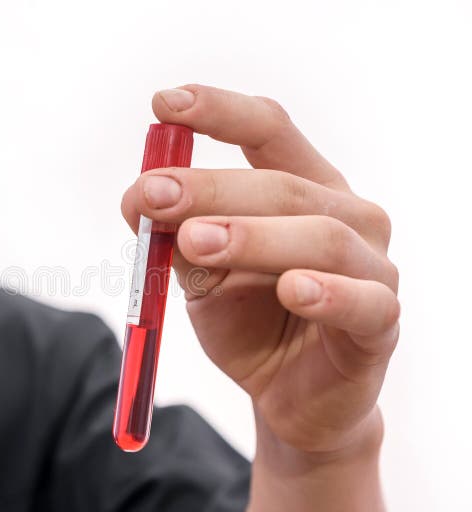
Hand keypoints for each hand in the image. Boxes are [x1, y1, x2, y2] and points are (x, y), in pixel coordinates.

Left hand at [120, 85, 399, 463]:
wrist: (286, 397)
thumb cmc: (247, 324)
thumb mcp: (201, 278)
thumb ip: (180, 240)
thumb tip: (139, 199)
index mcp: (303, 189)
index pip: (269, 131)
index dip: (218, 112)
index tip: (163, 104)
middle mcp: (347, 215)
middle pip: (282, 185)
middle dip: (210, 188)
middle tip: (152, 196)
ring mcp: (372, 268)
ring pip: (320, 236)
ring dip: (252, 236)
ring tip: (197, 243)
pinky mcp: (381, 324)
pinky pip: (363, 302)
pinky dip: (326, 293)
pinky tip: (292, 289)